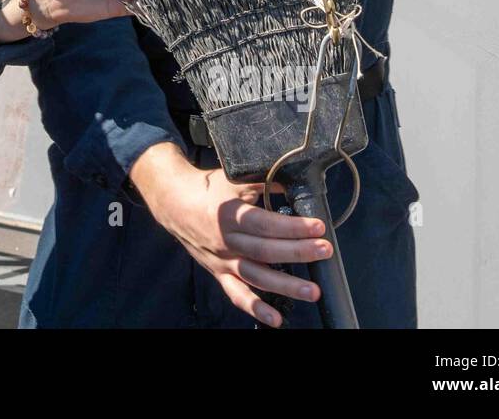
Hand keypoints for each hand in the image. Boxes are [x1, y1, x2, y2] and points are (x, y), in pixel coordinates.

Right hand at [129, 141, 331, 327]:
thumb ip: (263, 184)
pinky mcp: (218, 273)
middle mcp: (226, 240)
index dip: (293, 227)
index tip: (318, 226)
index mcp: (229, 214)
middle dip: (298, 252)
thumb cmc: (206, 189)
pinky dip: (255, 308)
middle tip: (325, 251)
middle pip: (265, 251)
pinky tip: (276, 320)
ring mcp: (222, 260)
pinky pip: (237, 293)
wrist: (173, 203)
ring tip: (312, 291)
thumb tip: (294, 187)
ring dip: (286, 286)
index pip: (266, 223)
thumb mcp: (233, 178)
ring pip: (256, 276)